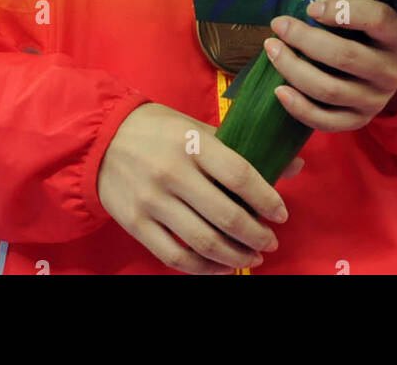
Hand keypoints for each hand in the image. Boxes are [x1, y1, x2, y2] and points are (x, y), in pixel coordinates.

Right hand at [96, 102, 304, 274]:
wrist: (101, 138)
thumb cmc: (158, 130)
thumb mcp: (197, 127)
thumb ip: (240, 148)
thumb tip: (295, 164)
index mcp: (191, 143)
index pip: (240, 176)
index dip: (267, 199)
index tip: (281, 213)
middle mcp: (173, 173)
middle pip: (226, 216)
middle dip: (257, 235)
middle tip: (270, 240)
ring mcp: (152, 202)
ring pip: (204, 242)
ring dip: (236, 256)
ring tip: (253, 257)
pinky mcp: (137, 225)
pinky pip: (176, 258)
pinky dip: (205, 269)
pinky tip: (223, 267)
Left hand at [264, 0, 396, 131]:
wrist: (388, 69)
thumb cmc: (371, 33)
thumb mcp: (371, 14)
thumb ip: (347, 8)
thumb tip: (308, 9)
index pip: (377, 18)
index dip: (342, 11)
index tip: (310, 8)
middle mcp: (391, 71)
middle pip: (344, 56)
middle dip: (304, 39)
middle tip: (278, 25)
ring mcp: (376, 100)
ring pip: (329, 89)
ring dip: (293, 68)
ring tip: (272, 48)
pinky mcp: (359, 120)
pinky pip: (326, 120)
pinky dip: (299, 107)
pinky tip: (279, 90)